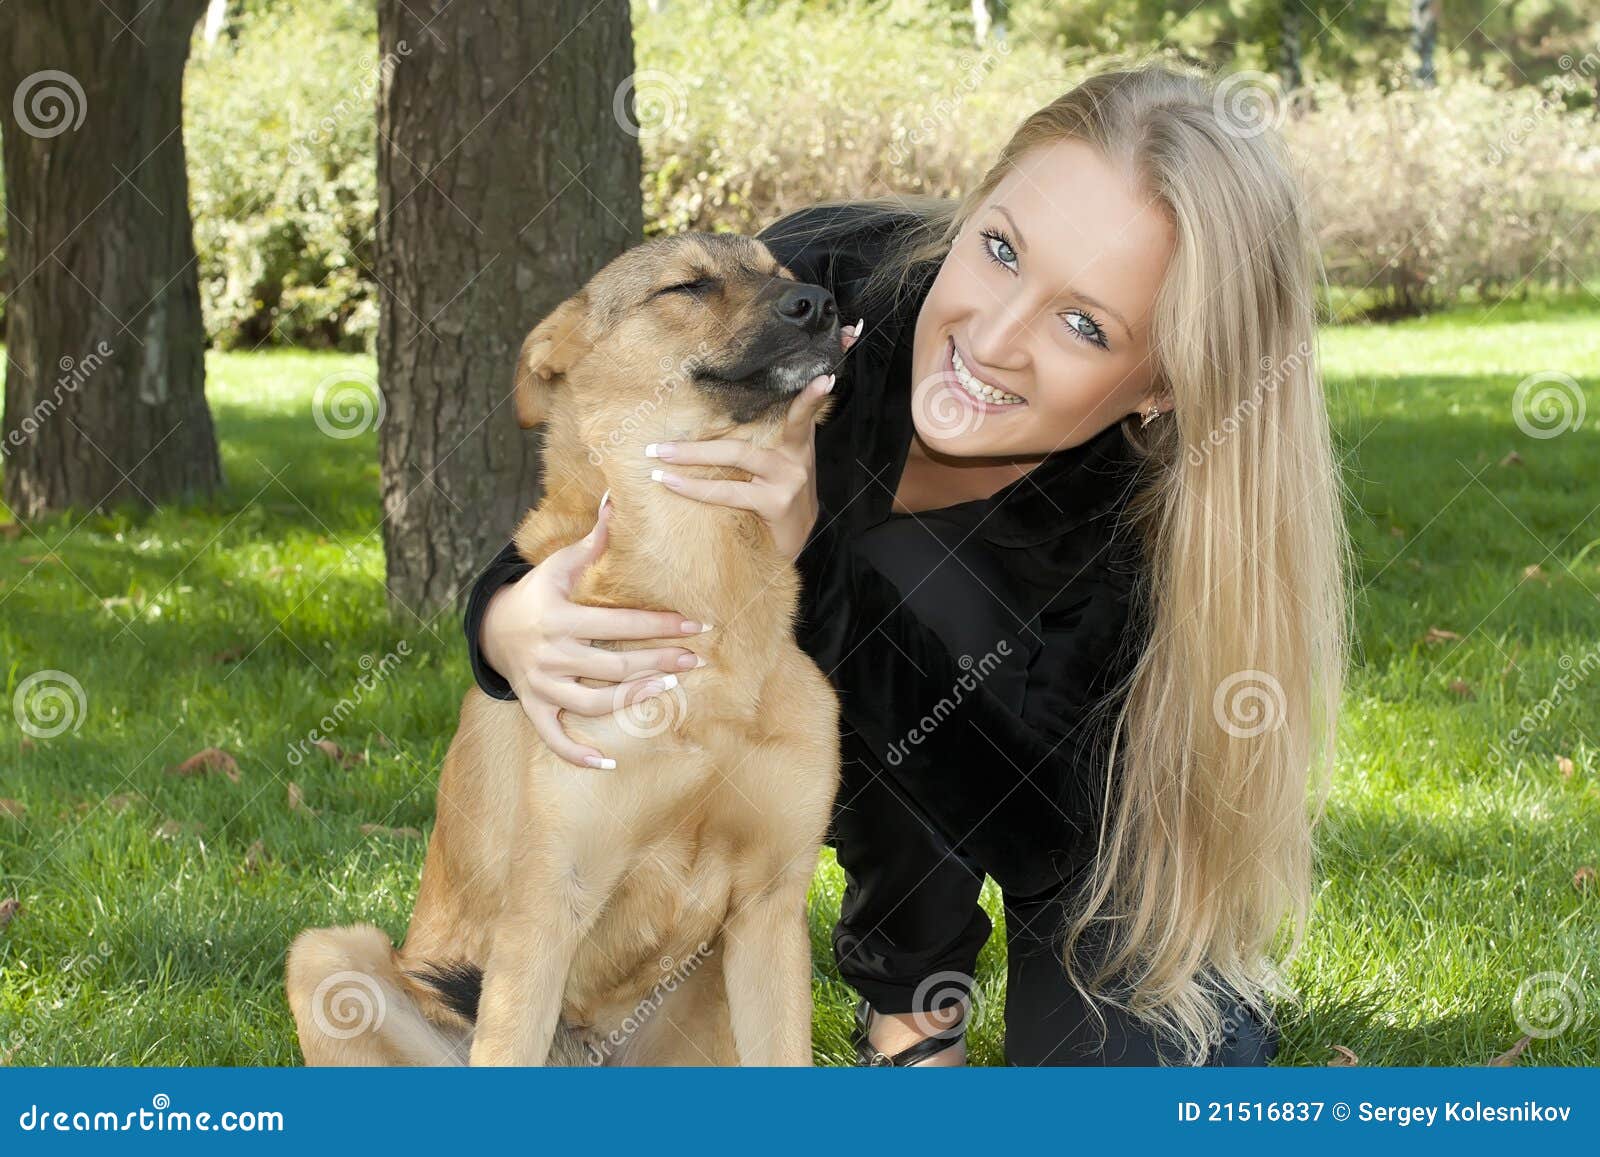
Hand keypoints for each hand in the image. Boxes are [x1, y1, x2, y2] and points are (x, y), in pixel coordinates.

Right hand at [480, 493, 710, 769]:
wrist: (490, 626)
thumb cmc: (537, 592)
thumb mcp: (559, 565)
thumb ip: (593, 541)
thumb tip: (616, 499)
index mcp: (559, 618)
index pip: (618, 622)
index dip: (660, 624)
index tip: (696, 625)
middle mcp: (549, 655)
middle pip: (612, 666)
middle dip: (657, 663)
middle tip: (694, 660)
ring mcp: (541, 686)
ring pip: (590, 702)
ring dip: (630, 700)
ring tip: (667, 691)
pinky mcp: (534, 707)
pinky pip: (553, 737)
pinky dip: (576, 753)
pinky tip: (606, 763)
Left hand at [645, 369, 839, 560]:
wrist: (794, 542)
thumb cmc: (781, 499)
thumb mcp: (783, 467)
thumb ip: (768, 443)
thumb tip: (720, 421)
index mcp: (797, 445)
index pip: (802, 416)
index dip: (810, 398)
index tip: (823, 378)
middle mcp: (795, 459)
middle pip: (743, 440)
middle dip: (697, 443)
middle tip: (658, 444)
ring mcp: (786, 481)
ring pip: (734, 457)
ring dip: (690, 456)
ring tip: (658, 456)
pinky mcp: (776, 503)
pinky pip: (729, 492)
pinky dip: (695, 487)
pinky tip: (672, 483)